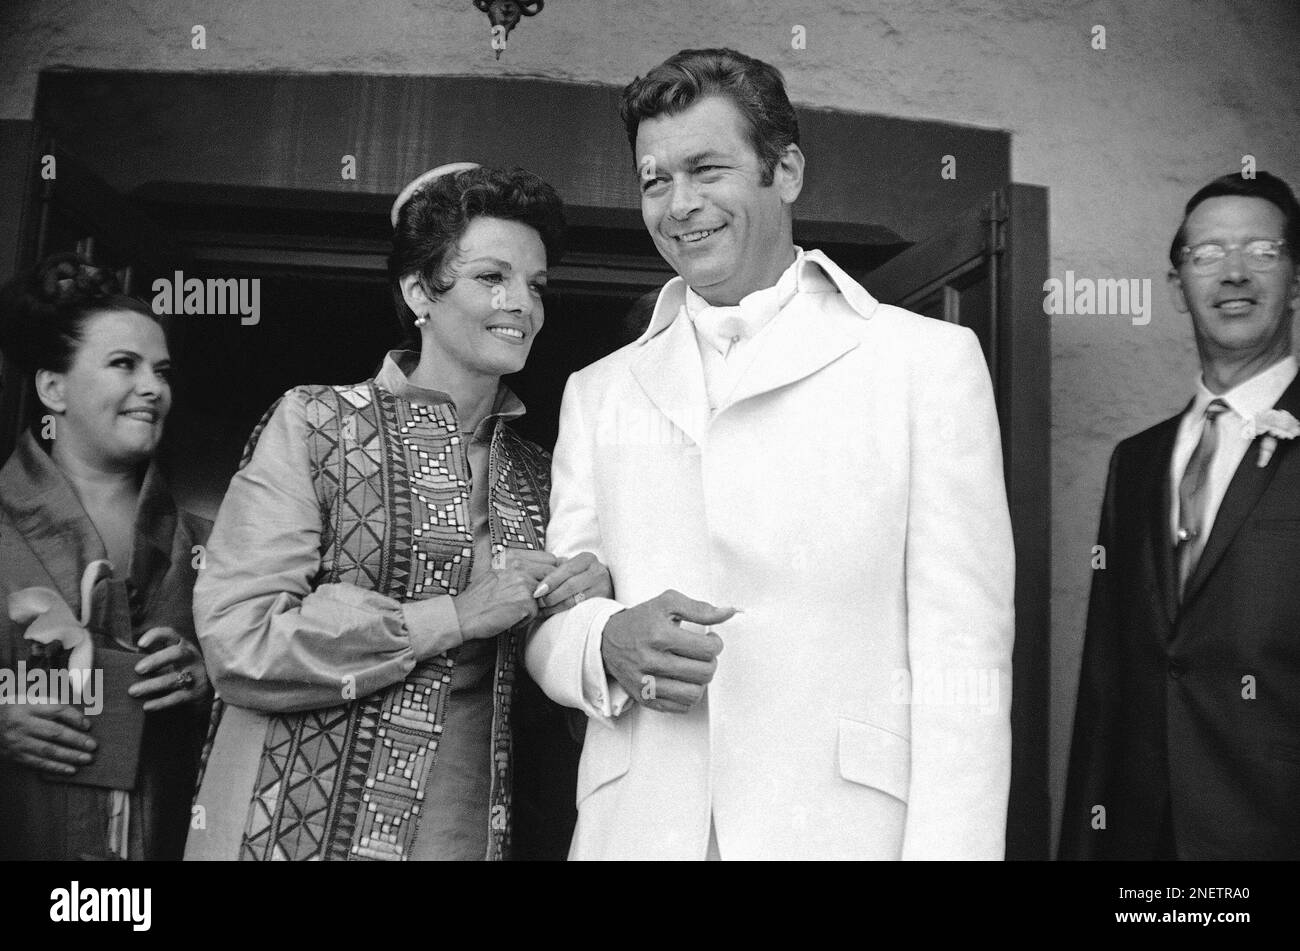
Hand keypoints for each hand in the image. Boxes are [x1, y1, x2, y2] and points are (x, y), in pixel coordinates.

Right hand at [0, 700, 96, 775]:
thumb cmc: (14, 711)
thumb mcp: (28, 700)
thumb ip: (51, 704)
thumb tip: (79, 712)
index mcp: (27, 707)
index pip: (56, 710)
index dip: (75, 717)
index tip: (89, 725)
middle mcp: (22, 724)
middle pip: (54, 732)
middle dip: (76, 740)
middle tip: (93, 746)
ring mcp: (18, 741)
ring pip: (48, 750)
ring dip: (70, 756)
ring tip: (87, 759)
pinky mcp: (15, 755)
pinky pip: (38, 763)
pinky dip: (56, 767)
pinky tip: (71, 770)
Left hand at [128, 626, 210, 711]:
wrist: (208, 688)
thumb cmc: (181, 669)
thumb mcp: (173, 658)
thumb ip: (154, 656)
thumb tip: (128, 658)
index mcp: (183, 645)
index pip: (170, 635)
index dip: (156, 636)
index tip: (140, 644)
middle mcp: (192, 657)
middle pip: (177, 653)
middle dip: (156, 660)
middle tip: (137, 669)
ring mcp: (197, 675)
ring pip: (174, 679)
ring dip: (152, 685)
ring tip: (133, 691)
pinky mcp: (197, 693)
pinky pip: (177, 698)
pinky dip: (160, 702)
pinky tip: (146, 706)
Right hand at [452, 548, 557, 640]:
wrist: (463, 615)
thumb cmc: (482, 598)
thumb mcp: (500, 572)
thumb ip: (524, 566)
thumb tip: (559, 561)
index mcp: (513, 555)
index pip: (549, 559)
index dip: (549, 574)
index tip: (539, 585)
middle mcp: (519, 564)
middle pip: (553, 574)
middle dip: (546, 590)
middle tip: (526, 601)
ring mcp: (522, 581)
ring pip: (547, 594)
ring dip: (534, 605)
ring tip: (513, 608)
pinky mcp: (525, 599)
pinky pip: (537, 611)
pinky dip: (525, 619)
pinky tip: (509, 617)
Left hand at [535, 552, 612, 618]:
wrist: (602, 587)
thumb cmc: (579, 576)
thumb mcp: (572, 568)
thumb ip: (557, 568)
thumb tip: (535, 575)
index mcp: (587, 559)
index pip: (566, 569)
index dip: (550, 581)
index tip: (537, 592)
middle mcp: (598, 571)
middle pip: (570, 585)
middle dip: (551, 596)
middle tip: (538, 603)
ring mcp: (603, 587)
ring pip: (575, 599)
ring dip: (555, 607)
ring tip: (542, 610)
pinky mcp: (603, 602)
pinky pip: (579, 609)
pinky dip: (563, 613)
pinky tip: (552, 614)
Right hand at [600, 590, 734, 713]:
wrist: (607, 640)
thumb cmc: (640, 621)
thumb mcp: (668, 603)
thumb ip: (700, 609)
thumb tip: (728, 612)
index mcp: (659, 635)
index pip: (707, 649)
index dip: (716, 643)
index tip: (710, 640)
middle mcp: (651, 661)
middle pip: (704, 672)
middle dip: (710, 661)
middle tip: (702, 653)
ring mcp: (647, 684)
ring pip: (694, 693)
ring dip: (701, 680)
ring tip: (694, 667)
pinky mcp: (645, 699)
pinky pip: (681, 707)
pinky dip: (688, 694)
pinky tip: (682, 680)